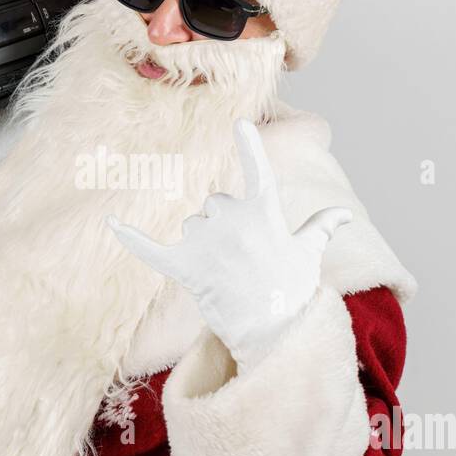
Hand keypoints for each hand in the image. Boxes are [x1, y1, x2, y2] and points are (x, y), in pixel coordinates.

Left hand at [108, 119, 351, 369]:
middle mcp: (233, 218)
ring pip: (190, 228)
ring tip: (223, 275)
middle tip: (239, 260)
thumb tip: (344, 215)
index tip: (240, 123)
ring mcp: (208, 242)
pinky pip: (152, 248)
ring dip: (200, 246)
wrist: (274, 333)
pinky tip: (112, 224)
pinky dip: (131, 237)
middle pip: (213, 205)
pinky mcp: (185, 267)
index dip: (249, 144)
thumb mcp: (310, 254)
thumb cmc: (294, 292)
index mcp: (265, 210)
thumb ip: (322, 227)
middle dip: (220, 226)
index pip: (256, 169)